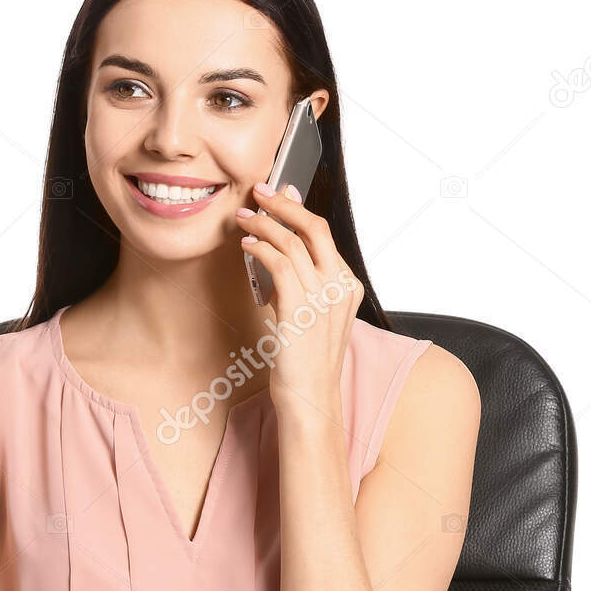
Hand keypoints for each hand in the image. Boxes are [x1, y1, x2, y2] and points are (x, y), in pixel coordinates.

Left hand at [237, 181, 364, 422]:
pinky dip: (259, 247)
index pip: (324, 236)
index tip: (279, 198)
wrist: (310, 398)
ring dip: (263, 224)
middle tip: (260, 192)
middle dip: (284, 204)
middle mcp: (340, 287)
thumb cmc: (305, 364)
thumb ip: (301, 284)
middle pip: (314, 227)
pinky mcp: (300, 306)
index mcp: (347, 287)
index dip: (298, 211)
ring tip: (243, 219)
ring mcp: (323, 296)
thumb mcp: (310, 317)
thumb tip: (279, 251)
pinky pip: (278, 262)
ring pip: (292, 241)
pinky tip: (246, 245)